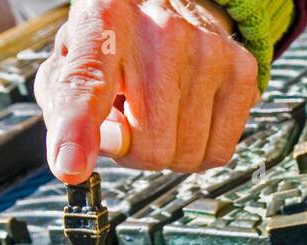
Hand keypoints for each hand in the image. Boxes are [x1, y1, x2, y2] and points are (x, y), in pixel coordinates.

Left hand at [35, 0, 261, 182]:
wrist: (175, 3)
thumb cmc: (116, 39)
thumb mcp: (71, 58)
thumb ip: (64, 107)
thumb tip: (83, 159)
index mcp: (103, 20)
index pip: (87, 86)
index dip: (78, 131)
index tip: (70, 167)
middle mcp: (161, 31)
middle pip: (149, 145)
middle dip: (134, 151)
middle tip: (128, 123)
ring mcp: (208, 52)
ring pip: (186, 154)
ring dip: (168, 149)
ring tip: (158, 111)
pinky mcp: (241, 72)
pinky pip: (217, 152)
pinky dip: (198, 148)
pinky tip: (187, 117)